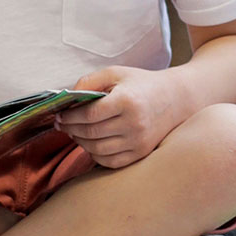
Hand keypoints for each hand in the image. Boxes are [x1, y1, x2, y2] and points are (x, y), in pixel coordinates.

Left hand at [57, 66, 186, 168]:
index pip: (89, 115)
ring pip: (97, 149)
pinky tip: (90, 143)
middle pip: (91, 133)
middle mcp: (134, 124)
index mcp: (127, 101)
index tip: (60, 114)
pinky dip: (95, 154)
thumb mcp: (116, 73)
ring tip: (74, 133)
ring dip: (80, 142)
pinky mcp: (141, 153)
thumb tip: (67, 98)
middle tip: (61, 124)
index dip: (70, 117)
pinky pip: (110, 161)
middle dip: (71, 129)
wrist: (175, 99)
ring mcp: (138, 141)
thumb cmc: (141, 84)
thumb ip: (89, 81)